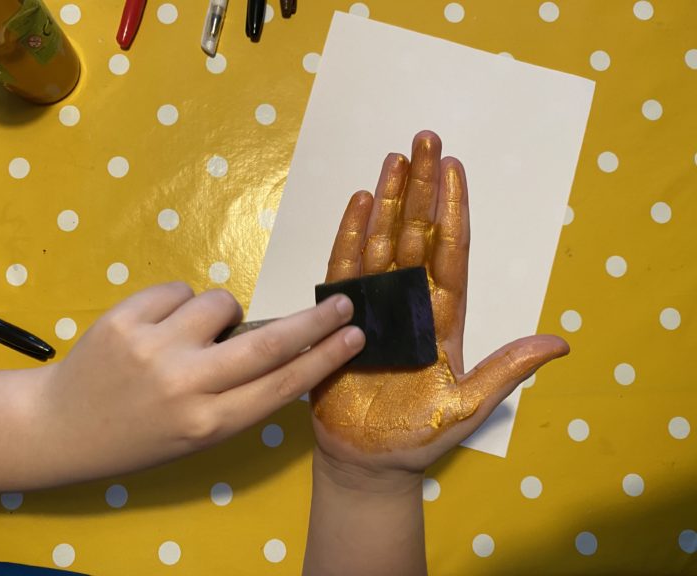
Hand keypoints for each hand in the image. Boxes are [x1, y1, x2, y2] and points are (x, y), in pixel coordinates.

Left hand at [30, 283, 364, 487]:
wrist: (60, 427)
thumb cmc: (137, 437)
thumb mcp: (195, 434)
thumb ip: (236, 394)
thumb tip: (275, 340)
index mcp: (208, 424)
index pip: (282, 384)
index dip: (325, 357)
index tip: (355, 335)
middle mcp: (186, 386)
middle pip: (268, 343)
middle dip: (314, 320)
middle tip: (343, 302)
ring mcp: (154, 348)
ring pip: (219, 302)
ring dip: (219, 312)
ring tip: (190, 334)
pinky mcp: (125, 319)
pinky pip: (178, 289)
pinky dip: (177, 304)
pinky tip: (156, 327)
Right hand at [311, 131, 569, 475]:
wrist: (370, 460)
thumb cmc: (419, 435)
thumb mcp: (469, 403)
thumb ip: (506, 370)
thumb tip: (559, 344)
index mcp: (443, 315)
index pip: (451, 250)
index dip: (453, 208)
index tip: (454, 166)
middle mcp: (410, 299)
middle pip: (417, 232)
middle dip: (421, 186)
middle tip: (424, 138)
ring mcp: (375, 305)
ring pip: (383, 241)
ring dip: (389, 200)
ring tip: (393, 159)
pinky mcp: (342, 317)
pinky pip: (345, 270)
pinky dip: (350, 236)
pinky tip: (358, 204)